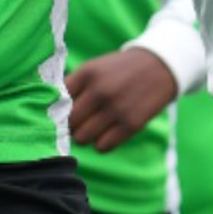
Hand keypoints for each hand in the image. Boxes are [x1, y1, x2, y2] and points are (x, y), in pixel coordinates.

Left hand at [65, 48, 179, 152]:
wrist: (160, 66)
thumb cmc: (120, 70)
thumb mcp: (95, 68)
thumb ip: (73, 87)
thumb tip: (52, 114)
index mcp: (87, 73)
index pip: (57, 102)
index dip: (57, 110)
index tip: (63, 113)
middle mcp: (100, 91)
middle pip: (68, 123)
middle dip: (72, 125)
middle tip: (81, 122)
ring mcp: (116, 109)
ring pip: (82, 138)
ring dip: (86, 136)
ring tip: (95, 127)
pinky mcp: (131, 124)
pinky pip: (102, 147)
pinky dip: (102, 143)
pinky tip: (108, 133)